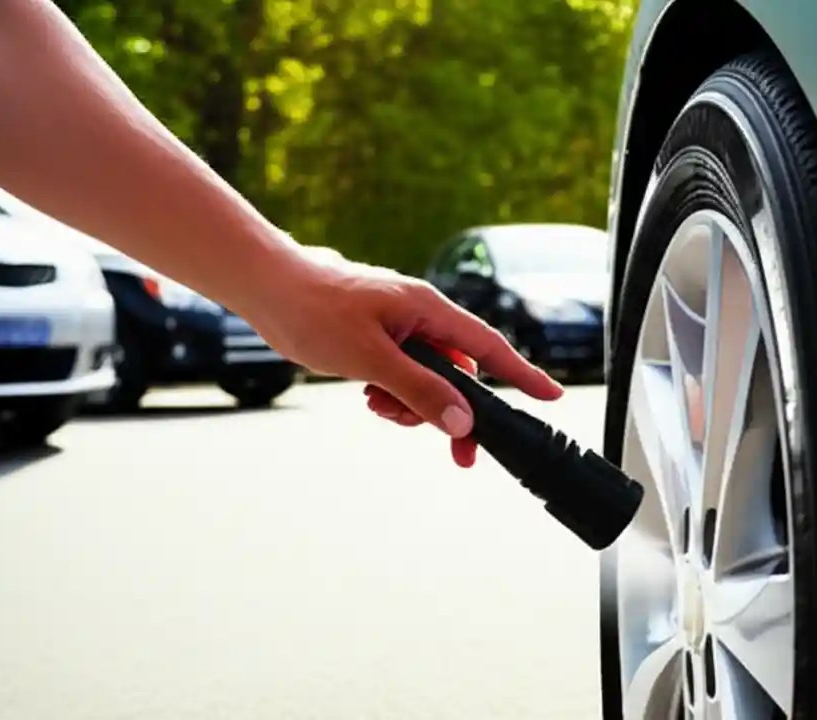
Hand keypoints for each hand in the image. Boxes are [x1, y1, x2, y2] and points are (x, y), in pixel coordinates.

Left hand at [245, 246, 563, 465]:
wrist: (266, 288)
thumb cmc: (313, 308)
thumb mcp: (370, 359)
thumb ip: (418, 390)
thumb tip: (460, 420)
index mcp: (428, 309)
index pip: (488, 347)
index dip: (522, 374)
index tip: (550, 396)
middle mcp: (420, 316)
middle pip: (458, 374)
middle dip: (450, 411)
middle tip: (455, 455)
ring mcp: (399, 327)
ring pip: (428, 379)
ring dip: (413, 404)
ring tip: (380, 405)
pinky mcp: (378, 338)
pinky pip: (403, 375)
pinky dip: (393, 393)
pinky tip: (369, 395)